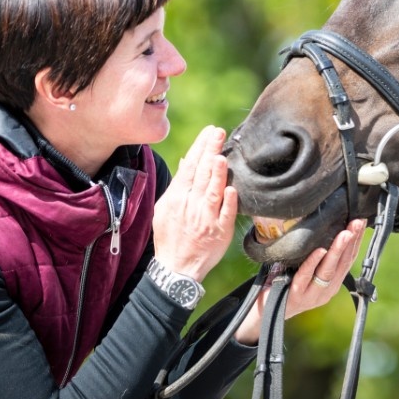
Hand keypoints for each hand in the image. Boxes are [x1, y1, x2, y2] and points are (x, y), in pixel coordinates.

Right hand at [151, 126, 237, 280]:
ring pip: (213, 192)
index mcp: (178, 197)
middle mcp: (191, 205)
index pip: (190, 167)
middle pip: (202, 174)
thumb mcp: (165, 208)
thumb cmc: (171, 236)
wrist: (176, 267)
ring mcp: (206, 218)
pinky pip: (225, 215)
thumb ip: (178, 184)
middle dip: (210, 151)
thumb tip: (187, 161)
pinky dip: (228, 203)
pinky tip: (232, 190)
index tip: (209, 131)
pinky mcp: (220, 231)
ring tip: (222, 156)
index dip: (200, 148)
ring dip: (218, 175)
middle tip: (219, 133)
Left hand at [235, 219, 365, 344]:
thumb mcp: (306, 271)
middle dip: (351, 242)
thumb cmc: (285, 285)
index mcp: (332, 284)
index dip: (356, 242)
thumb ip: (317, 258)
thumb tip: (325, 227)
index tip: (361, 223)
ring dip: (338, 250)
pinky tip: (320, 250)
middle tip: (356, 223)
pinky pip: (306, 276)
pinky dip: (313, 262)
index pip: (348, 260)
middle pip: (342, 264)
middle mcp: (326, 291)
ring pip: (328, 270)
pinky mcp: (296, 297)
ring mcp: (312, 295)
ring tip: (344, 234)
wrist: (265, 311)